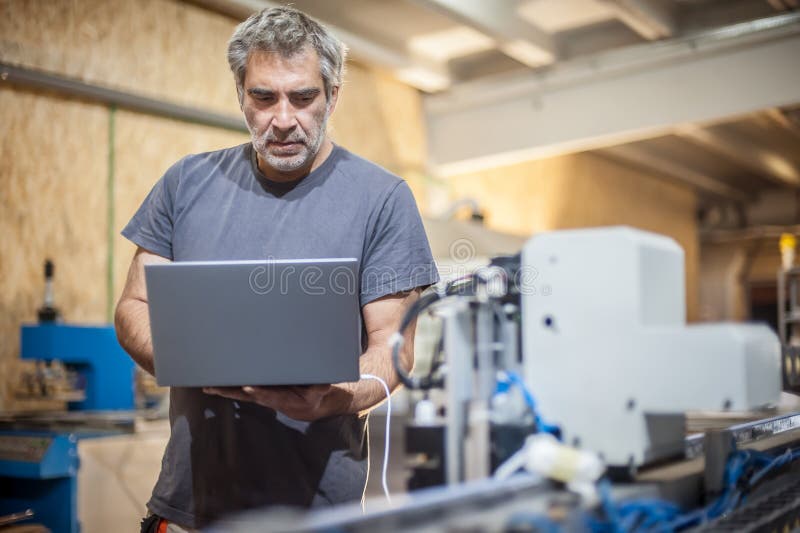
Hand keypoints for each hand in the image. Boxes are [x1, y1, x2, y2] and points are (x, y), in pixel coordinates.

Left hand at [203, 385, 332, 420]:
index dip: (261, 392)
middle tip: (215, 387)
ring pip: (243, 394)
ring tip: (208, 386)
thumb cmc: (318, 394)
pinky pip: (244, 391)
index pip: (272, 396)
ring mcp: (266, 397)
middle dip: (232, 392)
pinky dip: (230, 389)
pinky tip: (214, 386)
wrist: (315, 404)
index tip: (248, 388)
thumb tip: (322, 384)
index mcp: (287, 401)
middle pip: (250, 396)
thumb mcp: (323, 390)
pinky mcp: (262, 392)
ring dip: (226, 391)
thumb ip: (321, 388)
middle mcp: (272, 400)